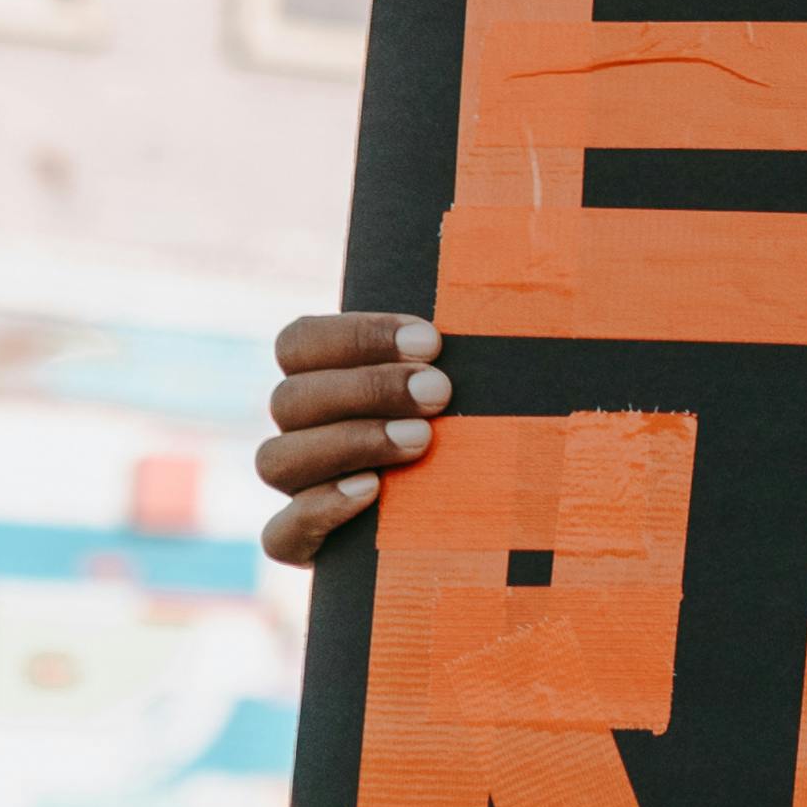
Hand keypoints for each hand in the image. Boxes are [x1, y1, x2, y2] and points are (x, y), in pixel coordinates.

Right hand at [258, 312, 451, 563]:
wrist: (475, 528)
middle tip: (439, 392)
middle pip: (291, 398)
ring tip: (420, 440)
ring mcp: (296, 491)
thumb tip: (529, 258)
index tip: (432, 341)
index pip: (299, 342)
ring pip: (278, 459)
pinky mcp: (304, 547)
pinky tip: (372, 492)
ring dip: (350, 442)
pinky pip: (281, 535)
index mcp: (319, 378)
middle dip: (368, 389)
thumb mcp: (470, 377)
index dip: (358, 336)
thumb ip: (465, 334)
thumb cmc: (476, 426)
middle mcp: (299, 432)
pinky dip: (319, 511)